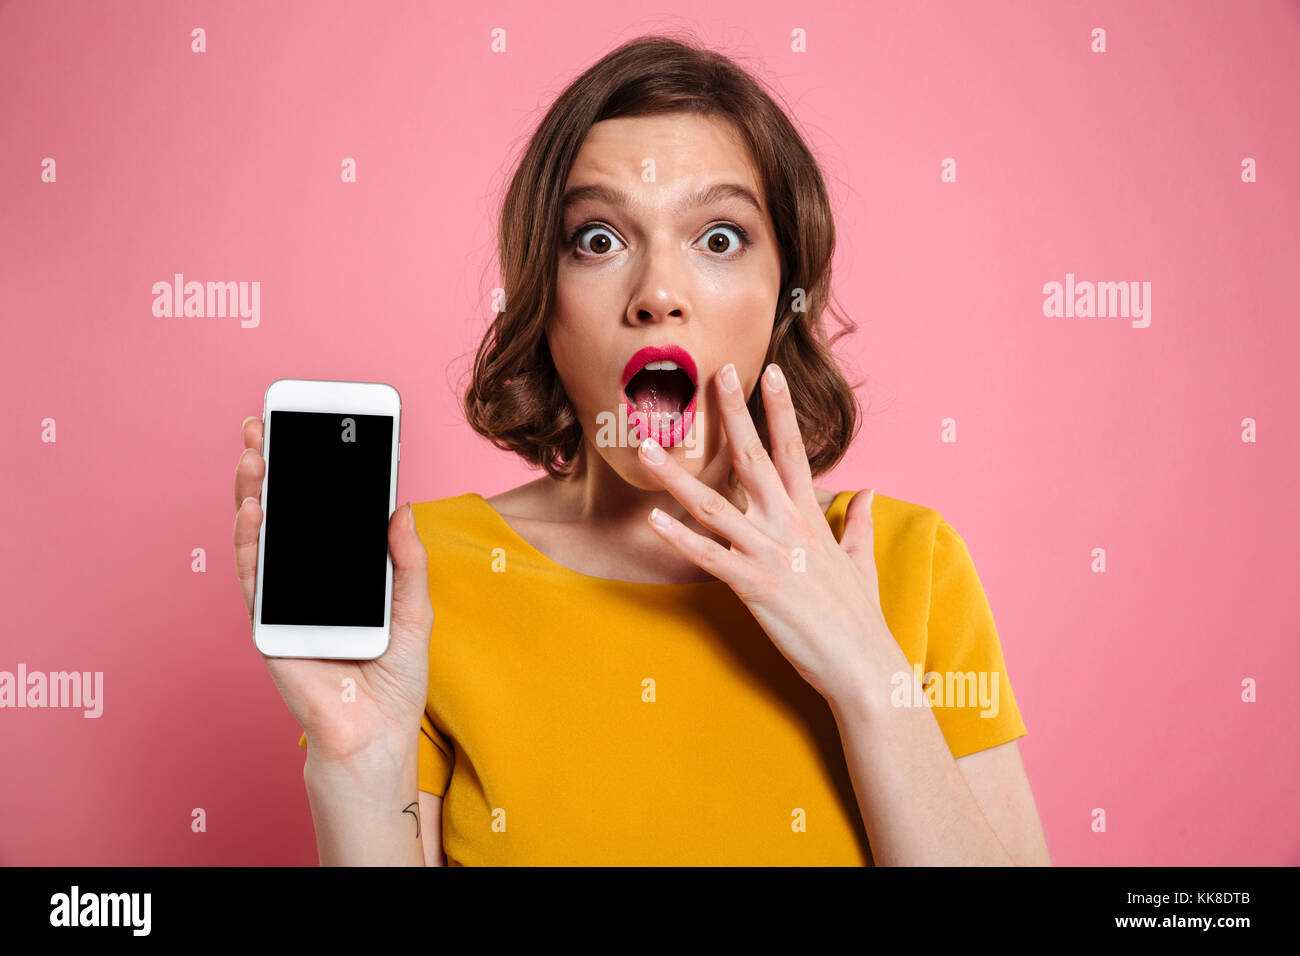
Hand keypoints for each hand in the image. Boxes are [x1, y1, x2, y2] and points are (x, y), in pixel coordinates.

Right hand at [233, 416, 433, 763]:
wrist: (376, 737)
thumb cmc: (393, 680)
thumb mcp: (413, 610)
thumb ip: (406, 561)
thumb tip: (401, 507)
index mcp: (339, 574)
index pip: (320, 514)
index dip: (310, 474)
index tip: (307, 431)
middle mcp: (306, 582)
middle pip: (282, 516)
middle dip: (271, 470)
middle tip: (265, 426)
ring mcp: (284, 602)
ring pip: (261, 539)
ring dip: (253, 496)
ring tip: (255, 455)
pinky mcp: (270, 627)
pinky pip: (256, 579)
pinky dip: (251, 543)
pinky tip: (253, 511)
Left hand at [636, 362, 910, 708]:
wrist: (865, 664)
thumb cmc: (861, 617)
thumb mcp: (862, 561)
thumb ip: (857, 523)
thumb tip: (865, 491)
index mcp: (811, 516)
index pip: (794, 449)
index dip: (780, 409)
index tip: (770, 371)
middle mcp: (788, 525)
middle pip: (753, 457)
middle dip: (734, 412)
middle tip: (716, 372)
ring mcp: (769, 553)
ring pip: (714, 503)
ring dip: (676, 475)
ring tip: (646, 447)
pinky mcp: (755, 585)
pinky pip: (708, 556)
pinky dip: (678, 538)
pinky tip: (652, 519)